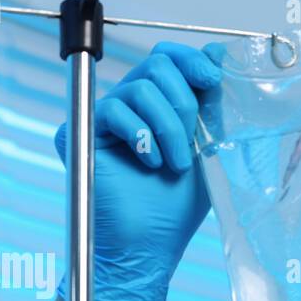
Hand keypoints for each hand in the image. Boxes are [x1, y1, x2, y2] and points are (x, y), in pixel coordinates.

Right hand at [53, 41, 225, 300]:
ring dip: (167, 128)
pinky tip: (149, 164)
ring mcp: (103, 118)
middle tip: (191, 145)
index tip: (212, 79)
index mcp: (160, 106)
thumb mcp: (211, 151)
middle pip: (157, 65)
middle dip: (184, 104)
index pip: (170, 58)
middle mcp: (130, 107)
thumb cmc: (177, 208)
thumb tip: (222, 55)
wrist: (151, 246)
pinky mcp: (78, 133)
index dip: (191, 60)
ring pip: (140, 87)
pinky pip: (112, 109)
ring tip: (174, 165)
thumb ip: (218, 107)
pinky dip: (140, 136)